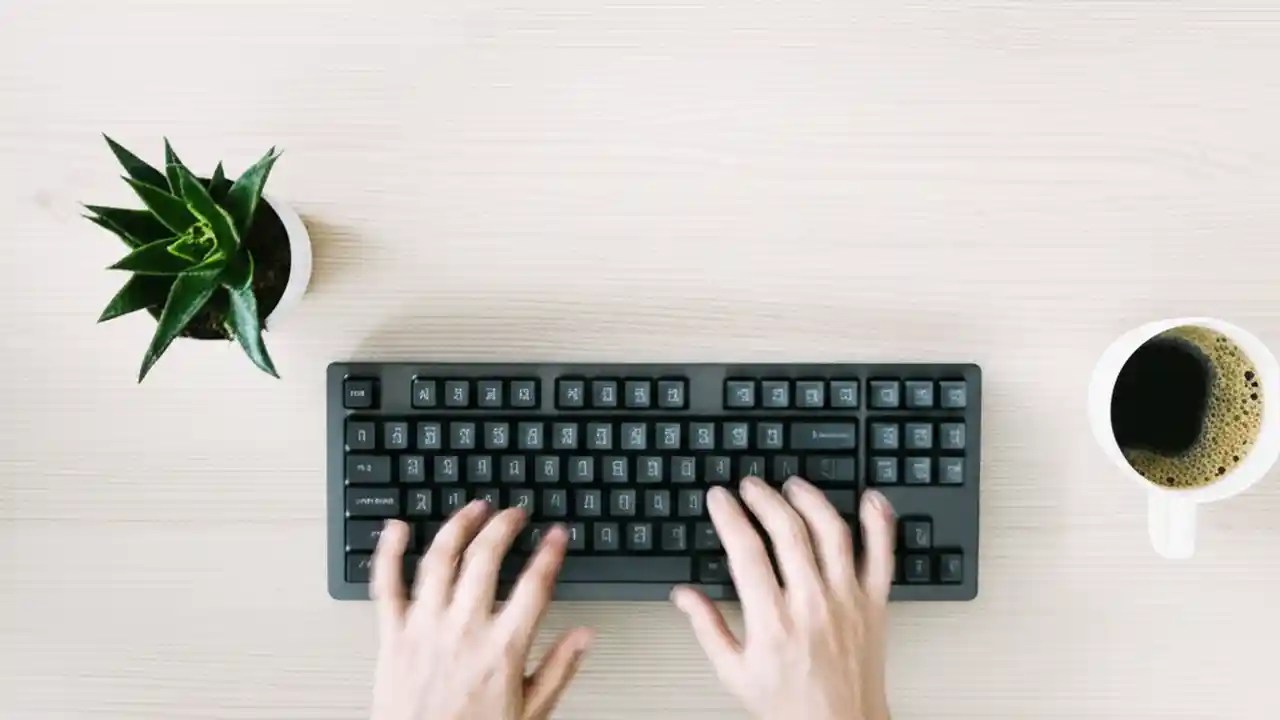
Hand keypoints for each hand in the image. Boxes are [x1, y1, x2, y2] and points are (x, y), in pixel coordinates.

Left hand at [369, 502, 593, 719]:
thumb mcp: (530, 712)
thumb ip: (558, 670)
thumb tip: (583, 637)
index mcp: (502, 648)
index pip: (534, 585)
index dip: (550, 553)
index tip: (557, 536)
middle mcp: (463, 629)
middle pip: (485, 558)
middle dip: (504, 526)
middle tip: (514, 514)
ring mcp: (425, 628)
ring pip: (440, 560)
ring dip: (458, 526)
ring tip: (473, 510)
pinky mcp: (392, 636)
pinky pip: (386, 585)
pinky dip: (388, 552)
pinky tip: (397, 528)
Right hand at [672, 477, 896, 719]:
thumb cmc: (790, 707)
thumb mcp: (734, 673)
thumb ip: (707, 628)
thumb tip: (683, 595)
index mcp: (773, 622)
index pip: (746, 551)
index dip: (729, 517)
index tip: (719, 499)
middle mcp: (812, 604)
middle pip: (787, 532)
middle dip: (764, 499)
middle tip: (750, 486)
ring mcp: (848, 601)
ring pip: (832, 533)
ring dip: (811, 500)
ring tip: (793, 485)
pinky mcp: (874, 605)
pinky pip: (882, 556)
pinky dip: (880, 523)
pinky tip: (871, 499)